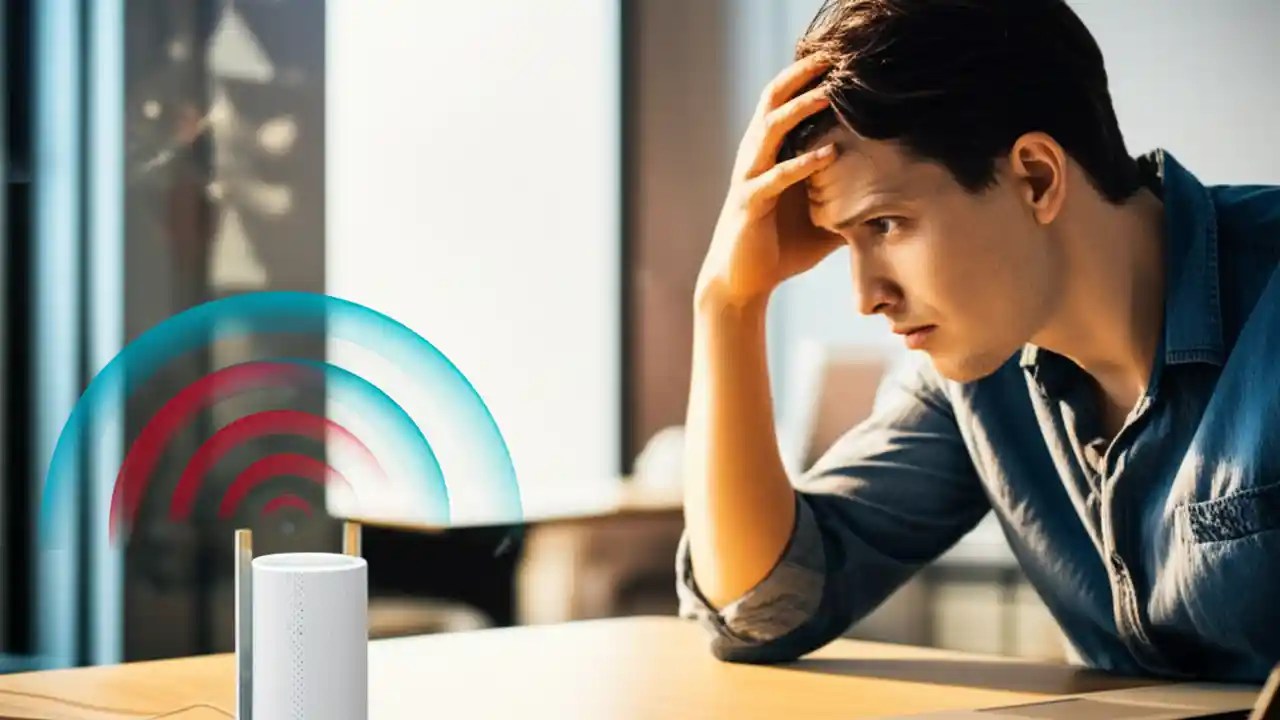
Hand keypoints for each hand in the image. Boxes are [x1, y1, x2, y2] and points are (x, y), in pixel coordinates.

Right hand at [696, 56, 843, 308]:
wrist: (742, 283)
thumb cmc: (780, 249)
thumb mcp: (823, 221)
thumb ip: (848, 201)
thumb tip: (894, 198)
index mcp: (768, 156)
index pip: (783, 105)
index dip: (803, 80)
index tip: (835, 60)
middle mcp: (754, 160)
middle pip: (771, 105)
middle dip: (798, 79)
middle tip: (829, 58)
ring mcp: (749, 180)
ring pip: (769, 133)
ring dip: (799, 111)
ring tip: (828, 94)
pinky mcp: (749, 206)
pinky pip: (775, 179)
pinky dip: (802, 164)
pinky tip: (828, 154)